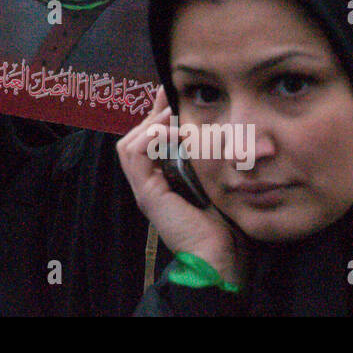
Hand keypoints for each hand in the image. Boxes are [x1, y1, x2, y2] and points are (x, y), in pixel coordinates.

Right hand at [116, 88, 243, 285]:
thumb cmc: (223, 225)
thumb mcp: (214, 182)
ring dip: (150, 124)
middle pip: (136, 137)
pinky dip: (151, 138)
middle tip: (168, 94)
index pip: (150, 140)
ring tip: (170, 114)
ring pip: (130, 143)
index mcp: (162, 180)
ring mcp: (144, 189)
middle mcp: (149, 183)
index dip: (157, 116)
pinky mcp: (146, 194)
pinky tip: (172, 132)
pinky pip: (135, 155)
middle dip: (152, 114)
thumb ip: (207, 161)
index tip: (171, 95)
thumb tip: (216, 131)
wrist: (217, 258)